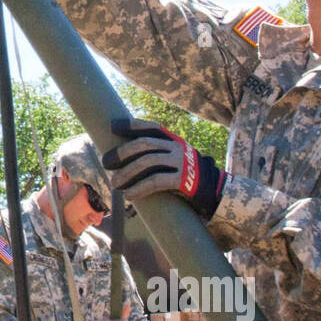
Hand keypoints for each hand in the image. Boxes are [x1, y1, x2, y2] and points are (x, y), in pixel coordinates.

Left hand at [102, 118, 226, 219]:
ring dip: (127, 172)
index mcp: (173, 140)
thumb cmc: (186, 175)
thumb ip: (158, 154)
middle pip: (145, 143)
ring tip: (114, 183)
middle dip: (122, 152)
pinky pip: (157, 181)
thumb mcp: (175, 158)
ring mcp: (181, 162)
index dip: (132, 125)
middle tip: (106, 163)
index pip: (152, 127)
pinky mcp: (183, 179)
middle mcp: (177, 147)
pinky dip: (140, 188)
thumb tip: (126, 159)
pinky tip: (129, 195)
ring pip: (149, 161)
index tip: (112, 126)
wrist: (214, 190)